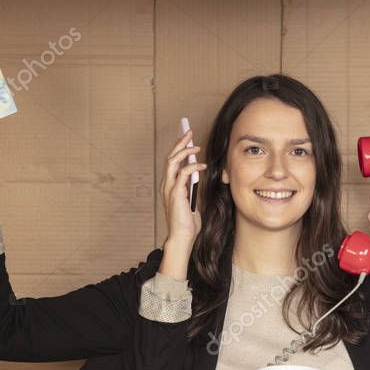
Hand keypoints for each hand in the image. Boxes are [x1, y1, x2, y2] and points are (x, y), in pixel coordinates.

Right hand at [161, 128, 205, 243]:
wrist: (182, 237)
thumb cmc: (187, 223)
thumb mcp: (191, 201)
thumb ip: (191, 189)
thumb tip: (197, 177)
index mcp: (169, 186)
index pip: (172, 162)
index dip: (178, 148)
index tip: (186, 138)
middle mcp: (166, 185)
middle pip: (170, 157)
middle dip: (179, 142)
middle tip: (188, 131)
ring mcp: (169, 189)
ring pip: (173, 162)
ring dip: (184, 150)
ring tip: (195, 144)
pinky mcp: (176, 194)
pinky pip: (183, 174)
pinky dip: (193, 167)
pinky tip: (202, 165)